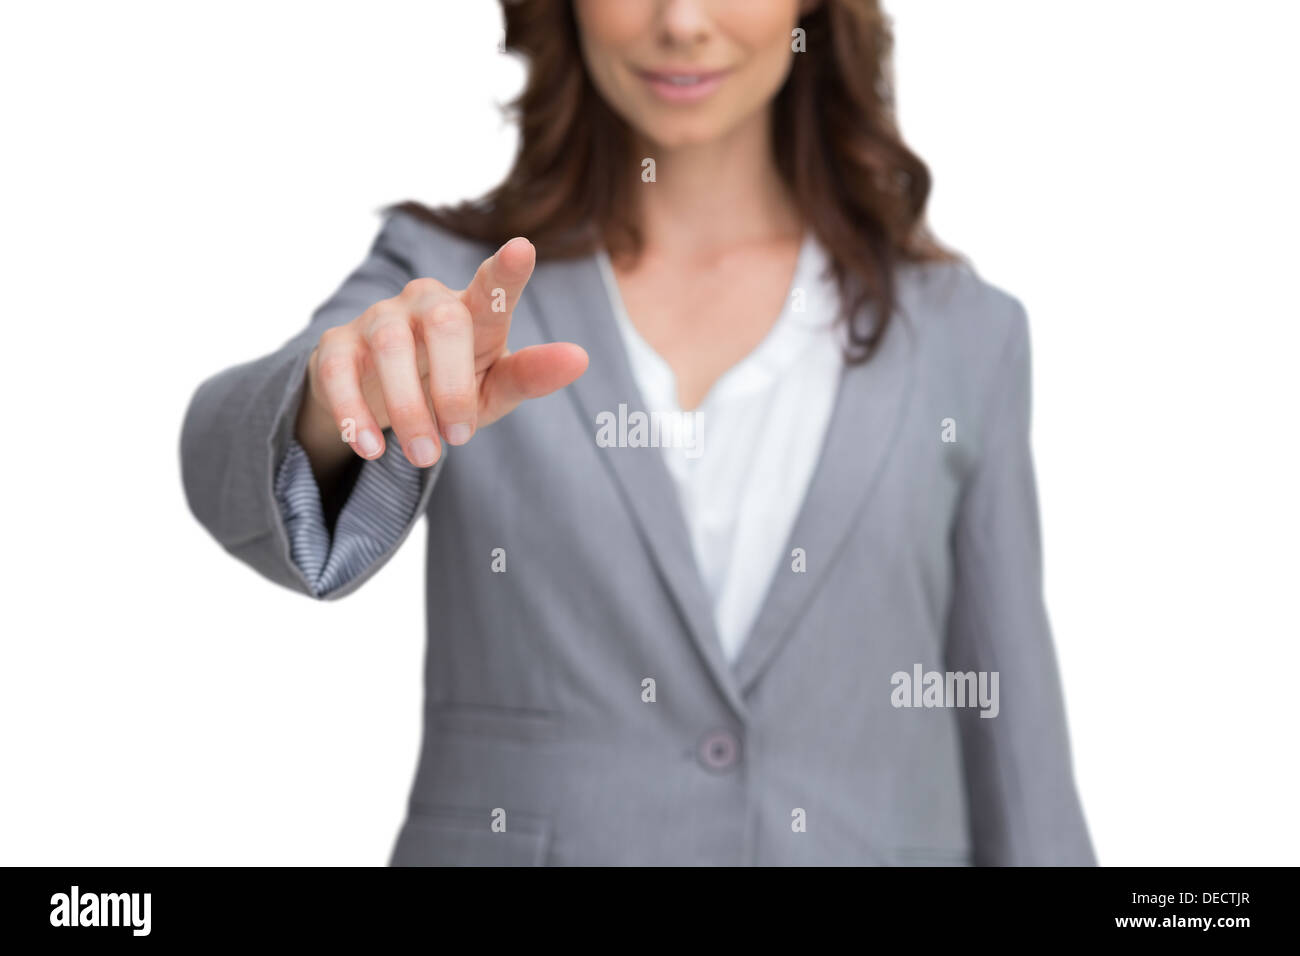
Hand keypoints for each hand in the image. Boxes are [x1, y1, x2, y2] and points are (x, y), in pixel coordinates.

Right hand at [297, 237, 587, 468]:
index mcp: (472, 311)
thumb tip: (579, 359)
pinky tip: (370, 447)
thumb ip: (531, 375)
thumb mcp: (494, 388)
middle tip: (460, 439)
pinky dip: (353, 412)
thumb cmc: (451, 386)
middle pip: (443, 323)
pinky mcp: (336, 347)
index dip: (506, 270)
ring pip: (389, 346)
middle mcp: (424, 303)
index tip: (522, 249)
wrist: (381, 403)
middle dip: (452, 385)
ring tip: (424, 456)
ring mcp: (378, 320)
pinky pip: (338, 371)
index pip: (492, 287)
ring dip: (407, 407)